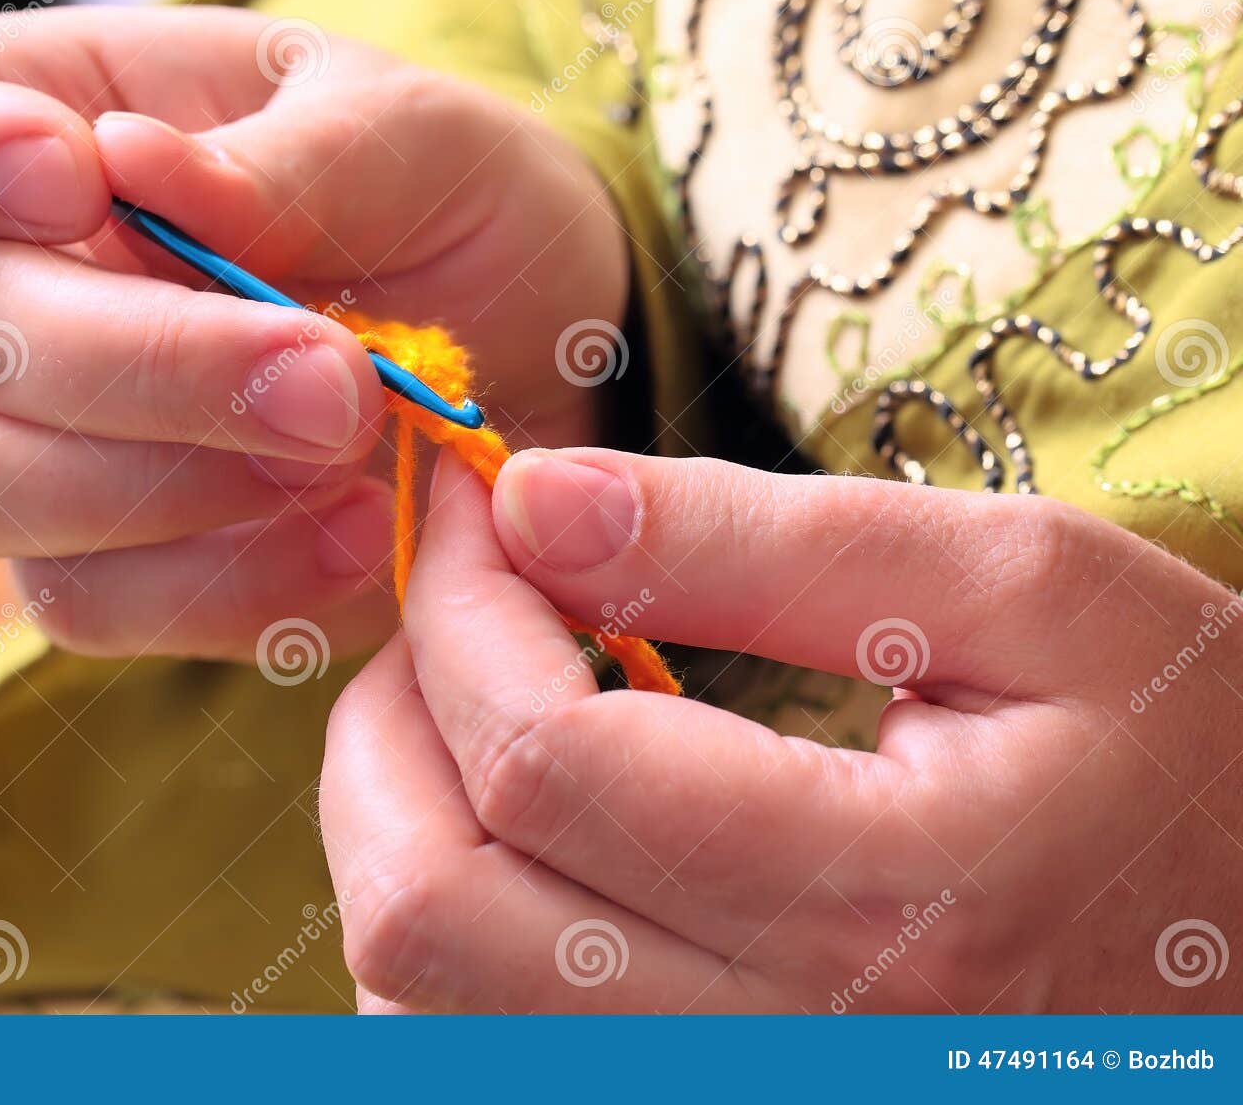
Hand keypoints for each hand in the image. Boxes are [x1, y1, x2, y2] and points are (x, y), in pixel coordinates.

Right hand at [0, 7, 626, 659]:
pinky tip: (363, 533)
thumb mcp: (415, 139)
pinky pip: (93, 608)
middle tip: (335, 380)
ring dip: (179, 485)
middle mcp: (1, 290)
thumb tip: (133, 173)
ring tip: (356, 450)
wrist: (537, 362)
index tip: (65, 178)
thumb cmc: (455, 211)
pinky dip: (235, 583)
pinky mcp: (113, 572)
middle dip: (154, 369)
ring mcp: (40, 445)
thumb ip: (289, 159)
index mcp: (35, 126)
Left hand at [321, 449, 1242, 1011]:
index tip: (477, 503)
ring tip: (475, 701)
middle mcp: (780, 1055)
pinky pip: (462, 1058)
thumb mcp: (1026, 600)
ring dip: (395, 829)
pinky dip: (441, 936)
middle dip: (387, 724)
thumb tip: (539, 501)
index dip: (463, 606)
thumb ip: (766, 542)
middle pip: (434, 912)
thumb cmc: (1183, 763)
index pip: (544, 757)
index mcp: (877, 910)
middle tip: (452, 603)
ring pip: (420, 1013)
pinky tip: (520, 832)